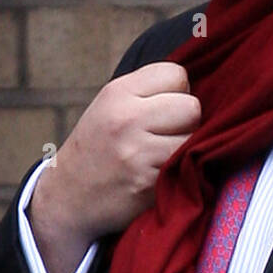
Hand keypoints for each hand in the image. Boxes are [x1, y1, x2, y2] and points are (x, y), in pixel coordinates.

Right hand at [28, 62, 201, 272]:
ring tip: (163, 155)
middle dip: (186, 121)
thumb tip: (203, 84)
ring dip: (187, 148)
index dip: (176, 92)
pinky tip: (161, 174)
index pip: (177, 74)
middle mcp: (126, 120)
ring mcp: (138, 154)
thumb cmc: (99, 146)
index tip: (163, 109)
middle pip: (192, 107)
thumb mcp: (111, 105)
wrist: (68, 197)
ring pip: (195, 138)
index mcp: (117, 93)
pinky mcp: (148, 184)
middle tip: (167, 134)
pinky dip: (181, 171)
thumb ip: (149, 91)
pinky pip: (187, 168)